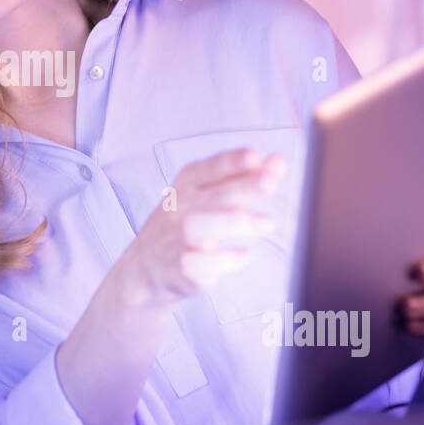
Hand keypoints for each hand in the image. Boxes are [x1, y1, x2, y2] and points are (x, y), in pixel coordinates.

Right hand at [113, 148, 285, 310]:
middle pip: (213, 195)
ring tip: (269, 224)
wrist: (146, 266)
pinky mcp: (180, 267)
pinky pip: (201, 263)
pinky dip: (225, 259)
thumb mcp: (209, 196)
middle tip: (270, 182)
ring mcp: (176, 238)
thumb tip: (278, 163)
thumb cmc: (185, 224)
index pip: (209, 168)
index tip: (255, 156)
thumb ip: (244, 179)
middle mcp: (180, 208)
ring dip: (235, 222)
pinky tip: (244, 255)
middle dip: (242, 187)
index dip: (231, 162)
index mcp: (187, 184)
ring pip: (201, 226)